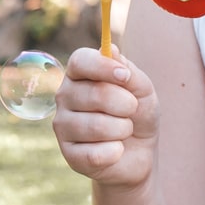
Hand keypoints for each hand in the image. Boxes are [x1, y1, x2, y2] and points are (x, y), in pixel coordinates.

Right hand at [51, 46, 158, 188]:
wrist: (140, 152)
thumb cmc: (138, 114)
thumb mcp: (142, 90)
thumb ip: (128, 71)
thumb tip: (111, 50)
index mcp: (79, 75)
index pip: (80, 61)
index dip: (103, 67)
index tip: (125, 77)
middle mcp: (65, 96)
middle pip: (95, 94)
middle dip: (126, 105)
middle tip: (131, 110)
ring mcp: (63, 125)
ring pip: (97, 126)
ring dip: (123, 130)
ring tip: (124, 131)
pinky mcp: (69, 154)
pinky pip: (96, 154)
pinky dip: (116, 152)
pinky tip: (115, 150)